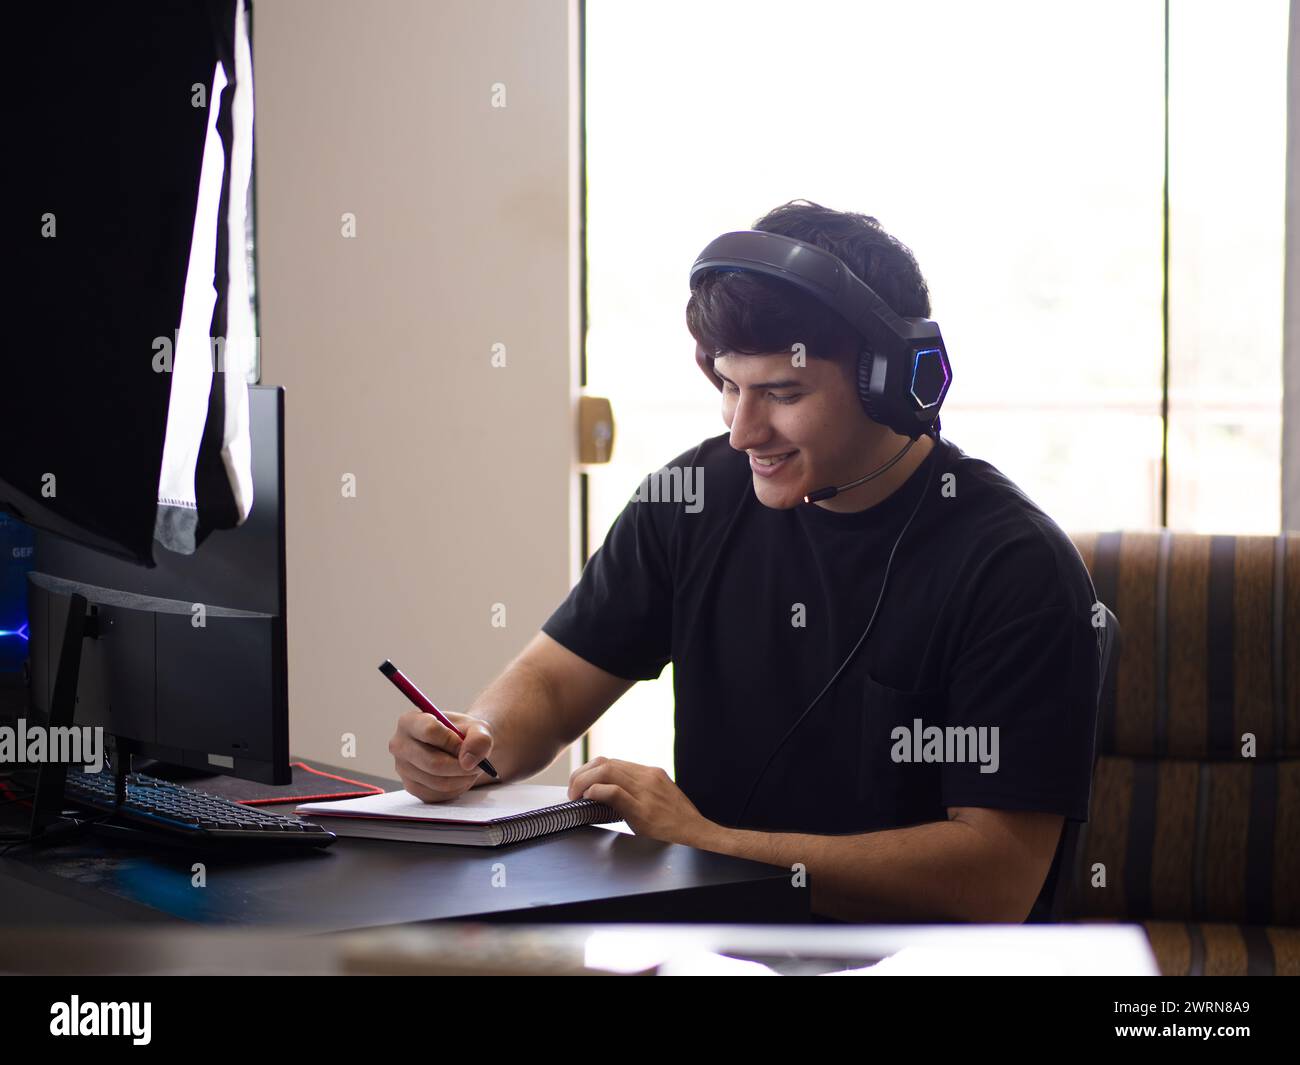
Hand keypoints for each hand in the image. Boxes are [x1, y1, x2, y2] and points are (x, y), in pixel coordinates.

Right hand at [388, 709, 494, 802]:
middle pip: (433, 762)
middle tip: (478, 764)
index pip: (430, 731)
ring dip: (461, 778)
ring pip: (437, 781)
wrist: (459, 747)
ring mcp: (402, 768)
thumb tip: (467, 761)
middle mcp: (399, 745)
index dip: (453, 741)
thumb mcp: (478, 728)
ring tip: (471, 769)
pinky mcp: (411, 787)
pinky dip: (455, 788)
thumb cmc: (464, 733)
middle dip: (461, 766)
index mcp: (409, 721)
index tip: (465, 744)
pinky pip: (437, 794)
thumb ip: (479, 739)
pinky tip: (460, 777)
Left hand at [567, 757, 714, 846]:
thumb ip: (638, 790)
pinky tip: (588, 799)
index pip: (612, 761)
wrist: (698, 833)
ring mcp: (646, 791)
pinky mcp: (643, 809)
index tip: (581, 784)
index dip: (590, 770)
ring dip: (583, 782)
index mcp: (650, 773)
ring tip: (575, 796)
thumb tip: (610, 793)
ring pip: (606, 771)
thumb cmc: (678, 820)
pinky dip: (595, 792)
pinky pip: (613, 791)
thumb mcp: (659, 797)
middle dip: (581, 774)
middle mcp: (647, 776)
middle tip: (572, 791)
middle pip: (605, 762)